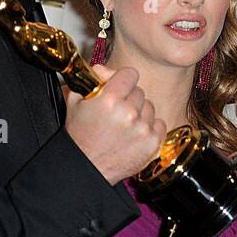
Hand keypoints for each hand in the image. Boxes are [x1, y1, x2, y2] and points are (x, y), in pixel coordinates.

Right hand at [64, 65, 164, 184]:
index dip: (124, 80)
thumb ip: (92, 79)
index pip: (131, 74)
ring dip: (139, 113)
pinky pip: (160, 123)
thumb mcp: (76, 102)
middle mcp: (129, 113)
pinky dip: (149, 127)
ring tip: (124, 125)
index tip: (120, 87)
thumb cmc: (80, 136)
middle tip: (117, 111)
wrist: (87, 168)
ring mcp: (143, 129)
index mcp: (110, 99)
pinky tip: (134, 134)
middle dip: (129, 99)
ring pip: (150, 107)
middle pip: (140, 92)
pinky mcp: (153, 143)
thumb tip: (104, 68)